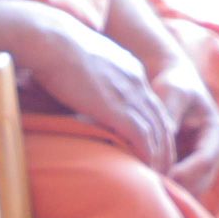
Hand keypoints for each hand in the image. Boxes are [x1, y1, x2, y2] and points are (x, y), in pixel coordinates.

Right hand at [18, 14, 174, 169]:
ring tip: (160, 177)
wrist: (51, 40)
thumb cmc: (53, 48)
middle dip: (166, 147)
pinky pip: (143, 139)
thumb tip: (77, 88)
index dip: (155, 126)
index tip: (154, 145)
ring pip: (158, 133)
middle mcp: (136, 82)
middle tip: (165, 168)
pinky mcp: (118, 109)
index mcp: (129, 69)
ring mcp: (130, 95)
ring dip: (161, 158)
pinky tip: (148, 172)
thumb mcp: (82, 60)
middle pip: (162, 120)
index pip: (151, 103)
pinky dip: (148, 157)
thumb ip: (90, 76)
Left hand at [153, 64, 218, 196]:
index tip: (157, 176)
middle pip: (200, 182)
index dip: (182, 173)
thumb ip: (170, 111)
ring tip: (143, 189)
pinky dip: (165, 190)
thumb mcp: (172, 90)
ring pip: (190, 190)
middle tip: (146, 189)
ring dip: (169, 192)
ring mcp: (204, 165)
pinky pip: (180, 188)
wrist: (174, 87)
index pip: (204, 161)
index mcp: (218, 133)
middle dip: (175, 187)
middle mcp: (216, 153)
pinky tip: (144, 187)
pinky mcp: (190, 171)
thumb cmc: (173, 85)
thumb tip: (166, 134)